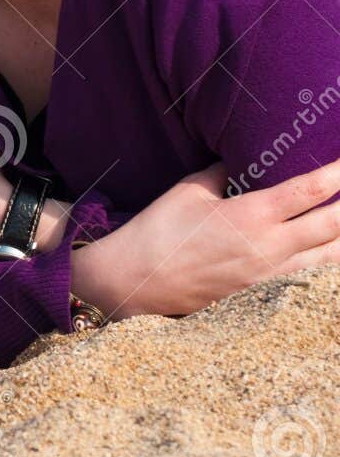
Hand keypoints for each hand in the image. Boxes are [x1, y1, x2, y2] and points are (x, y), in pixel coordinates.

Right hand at [78, 159, 339, 318]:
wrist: (136, 281)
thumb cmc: (158, 230)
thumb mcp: (188, 191)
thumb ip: (222, 174)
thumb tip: (240, 163)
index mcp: (251, 215)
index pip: (309, 190)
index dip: (337, 172)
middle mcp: (270, 246)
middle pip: (334, 224)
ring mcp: (270, 274)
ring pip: (331, 255)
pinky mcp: (264, 292)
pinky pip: (311, 274)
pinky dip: (328, 259)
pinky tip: (331, 250)